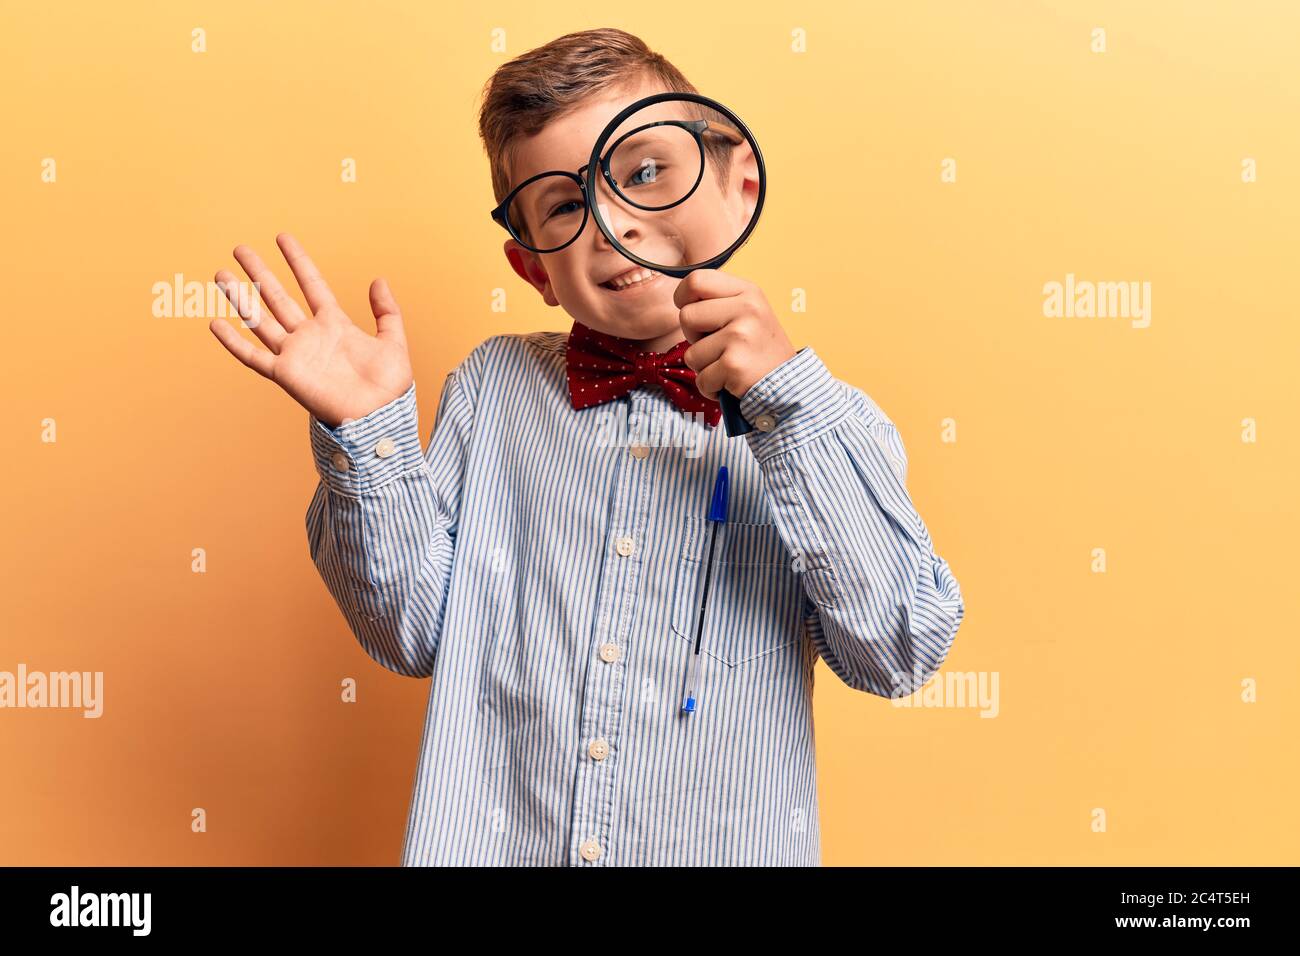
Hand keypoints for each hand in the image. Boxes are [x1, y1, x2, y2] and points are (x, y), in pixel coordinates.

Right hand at [209, 233, 412, 427]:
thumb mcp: (393, 341)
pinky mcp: (286, 374)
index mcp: (335, 325)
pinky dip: (234, 342)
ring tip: (221, 274)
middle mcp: (310, 336)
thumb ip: (387, 311)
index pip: (311, 284)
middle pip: (278, 297)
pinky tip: (216, 324)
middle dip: (260, 272)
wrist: (378, 418)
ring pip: (261, 319)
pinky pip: (254, 357)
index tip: (282, 237)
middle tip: (240, 249)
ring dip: (241, 297)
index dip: (298, 261)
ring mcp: (296, 354)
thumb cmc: (389, 387)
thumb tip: (379, 279)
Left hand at [674, 270, 796, 400]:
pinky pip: (701, 379)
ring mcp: (741, 336)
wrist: (788, 384)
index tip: (693, 314)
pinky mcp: (734, 365)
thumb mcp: (749, 312)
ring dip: (704, 368)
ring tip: (729, 366)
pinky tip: (731, 382)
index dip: (683, 298)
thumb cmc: (759, 349)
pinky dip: (711, 387)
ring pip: (691, 354)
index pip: (696, 280)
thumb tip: (680, 299)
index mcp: (748, 292)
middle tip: (719, 347)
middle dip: (694, 338)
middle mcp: (747, 309)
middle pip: (686, 317)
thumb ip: (719, 301)